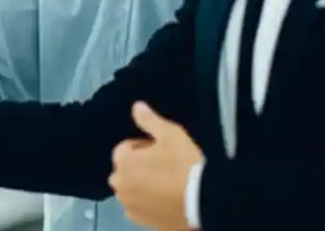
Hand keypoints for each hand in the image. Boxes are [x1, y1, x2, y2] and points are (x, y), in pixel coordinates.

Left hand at [109, 102, 203, 230]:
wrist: (204, 200)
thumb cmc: (184, 163)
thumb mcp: (170, 134)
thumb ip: (149, 120)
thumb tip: (136, 106)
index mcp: (123, 162)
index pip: (124, 149)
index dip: (143, 146)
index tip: (162, 150)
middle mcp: (120, 186)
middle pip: (126, 171)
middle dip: (140, 167)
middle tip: (166, 166)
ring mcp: (131, 207)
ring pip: (133, 190)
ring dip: (143, 186)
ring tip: (169, 184)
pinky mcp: (144, 223)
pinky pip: (142, 209)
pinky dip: (149, 204)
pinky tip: (168, 200)